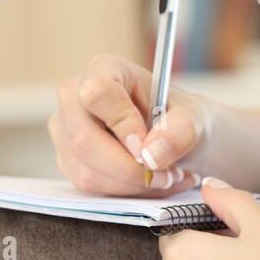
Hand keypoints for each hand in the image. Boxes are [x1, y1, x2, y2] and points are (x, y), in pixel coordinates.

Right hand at [48, 53, 214, 194]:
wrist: (177, 138)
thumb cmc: (180, 120)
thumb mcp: (194, 121)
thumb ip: (178, 133)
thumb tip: (151, 155)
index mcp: (107, 69)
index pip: (98, 93)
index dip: (122, 124)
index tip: (147, 148)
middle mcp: (75, 95)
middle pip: (83, 138)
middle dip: (128, 168)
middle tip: (166, 175)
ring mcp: (65, 128)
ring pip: (85, 168)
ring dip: (130, 184)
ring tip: (164, 178)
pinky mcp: (66, 158)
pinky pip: (87, 184)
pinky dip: (122, 191)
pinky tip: (147, 183)